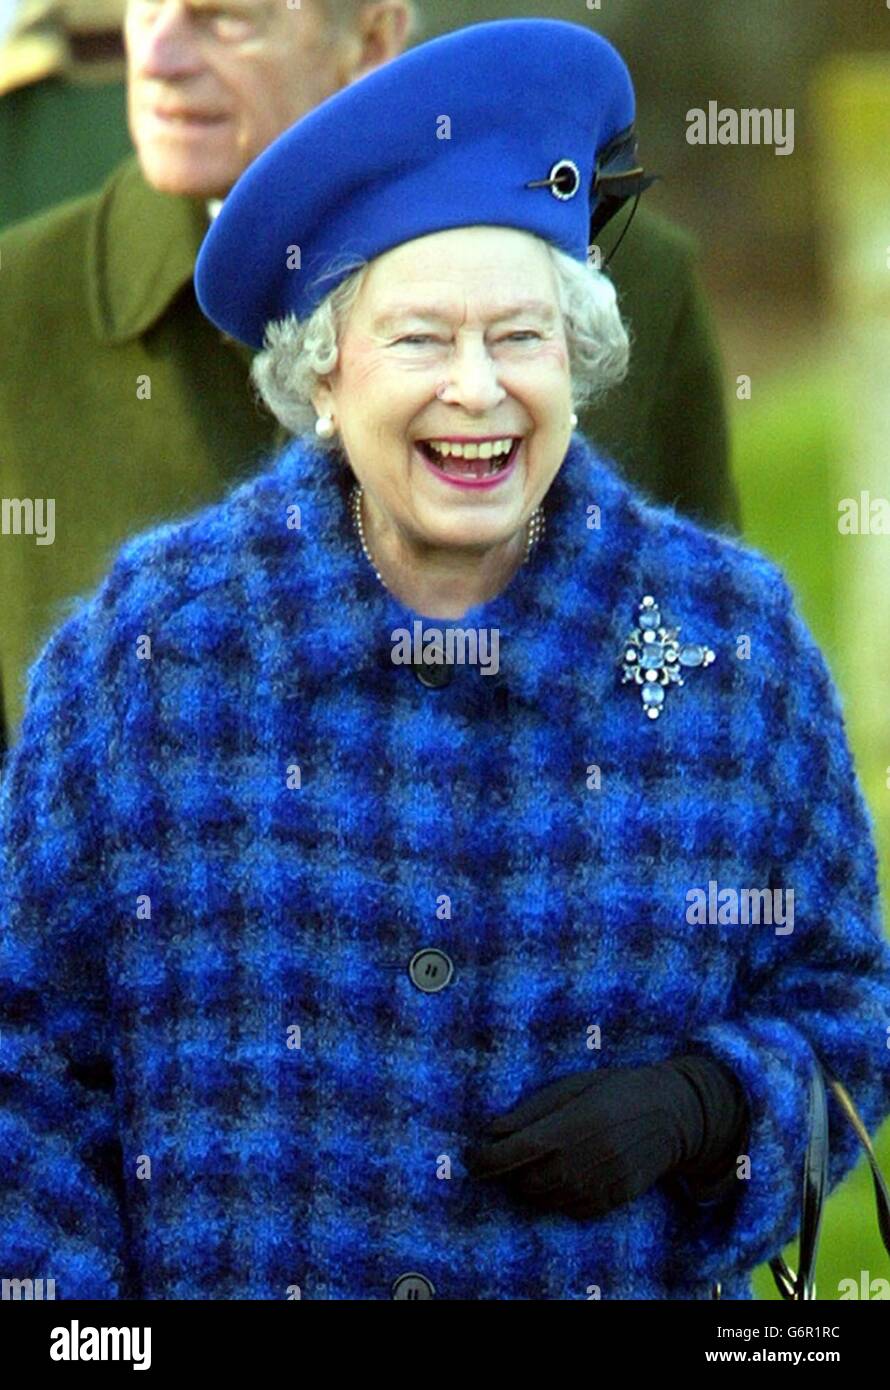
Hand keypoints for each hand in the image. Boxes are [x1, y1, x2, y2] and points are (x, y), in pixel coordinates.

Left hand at [464, 1056, 745, 1219]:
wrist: (673, 1114)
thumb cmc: (617, 1089)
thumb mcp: (573, 1085)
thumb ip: (532, 1110)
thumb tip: (492, 1130)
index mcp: (574, 1124)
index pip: (516, 1152)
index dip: (486, 1159)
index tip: (472, 1156)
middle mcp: (586, 1159)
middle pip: (525, 1182)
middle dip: (509, 1171)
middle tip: (512, 1152)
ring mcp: (601, 1184)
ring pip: (545, 1200)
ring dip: (532, 1184)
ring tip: (542, 1160)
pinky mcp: (613, 1200)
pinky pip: (570, 1209)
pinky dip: (559, 1196)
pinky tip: (568, 1172)